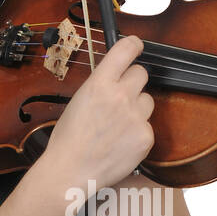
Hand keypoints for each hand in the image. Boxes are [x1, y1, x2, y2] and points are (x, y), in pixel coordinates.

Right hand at [41, 33, 154, 190]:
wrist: (71, 171)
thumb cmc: (69, 139)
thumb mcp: (79, 100)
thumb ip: (100, 85)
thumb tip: (115, 76)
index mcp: (99, 83)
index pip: (125, 50)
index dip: (134, 44)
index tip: (137, 45)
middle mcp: (120, 96)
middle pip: (141, 74)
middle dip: (133, 82)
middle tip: (121, 97)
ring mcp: (135, 117)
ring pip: (147, 100)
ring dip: (137, 108)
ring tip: (117, 125)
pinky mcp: (145, 136)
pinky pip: (147, 126)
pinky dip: (137, 132)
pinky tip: (121, 143)